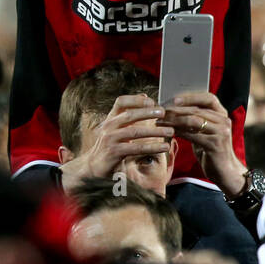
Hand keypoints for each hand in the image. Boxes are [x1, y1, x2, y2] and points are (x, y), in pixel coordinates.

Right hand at [59, 94, 173, 194]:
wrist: (94, 167)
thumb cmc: (111, 147)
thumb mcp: (118, 129)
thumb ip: (130, 115)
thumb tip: (145, 96)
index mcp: (111, 118)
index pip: (121, 102)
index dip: (136, 100)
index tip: (151, 101)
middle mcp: (109, 126)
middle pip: (129, 115)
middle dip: (148, 113)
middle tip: (164, 113)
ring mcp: (110, 139)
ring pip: (134, 132)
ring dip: (154, 131)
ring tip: (170, 131)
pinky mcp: (114, 152)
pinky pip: (136, 148)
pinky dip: (152, 147)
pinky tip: (163, 148)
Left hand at [165, 92, 244, 196]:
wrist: (225, 171)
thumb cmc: (211, 149)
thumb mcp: (206, 131)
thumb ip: (197, 119)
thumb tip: (175, 108)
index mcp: (222, 114)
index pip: (208, 98)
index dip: (192, 97)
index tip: (174, 98)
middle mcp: (224, 121)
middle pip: (198, 110)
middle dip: (177, 109)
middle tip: (162, 110)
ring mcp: (221, 132)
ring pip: (194, 121)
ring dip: (175, 120)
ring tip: (162, 120)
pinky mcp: (215, 144)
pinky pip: (193, 135)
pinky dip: (179, 132)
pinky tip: (169, 132)